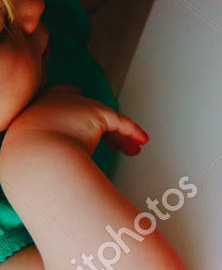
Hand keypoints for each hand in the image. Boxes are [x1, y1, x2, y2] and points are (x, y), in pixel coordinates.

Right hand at [4, 87, 147, 156]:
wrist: (35, 158)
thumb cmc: (33, 162)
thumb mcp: (34, 152)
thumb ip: (49, 150)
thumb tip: (64, 166)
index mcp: (35, 112)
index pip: (59, 104)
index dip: (76, 114)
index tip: (86, 126)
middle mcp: (54, 103)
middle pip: (84, 110)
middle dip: (101, 128)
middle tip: (113, 143)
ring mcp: (75, 105)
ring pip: (104, 118)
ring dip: (119, 135)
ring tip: (130, 149)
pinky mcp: (95, 112)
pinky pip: (120, 122)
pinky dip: (132, 131)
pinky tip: (140, 140)